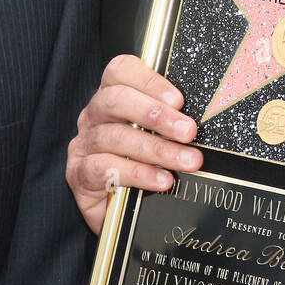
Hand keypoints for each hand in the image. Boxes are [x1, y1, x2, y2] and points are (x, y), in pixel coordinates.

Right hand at [67, 55, 202, 233]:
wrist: (121, 214)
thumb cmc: (144, 164)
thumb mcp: (161, 137)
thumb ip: (173, 121)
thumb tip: (206, 116)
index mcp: (113, 96)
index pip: (120, 71)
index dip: (149, 81)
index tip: (179, 100)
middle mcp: (94, 115)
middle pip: (116, 100)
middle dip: (156, 115)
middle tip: (188, 132)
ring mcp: (84, 143)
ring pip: (114, 137)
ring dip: (156, 149)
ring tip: (187, 161)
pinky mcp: (78, 174)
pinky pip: (104, 168)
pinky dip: (137, 174)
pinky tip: (161, 180)